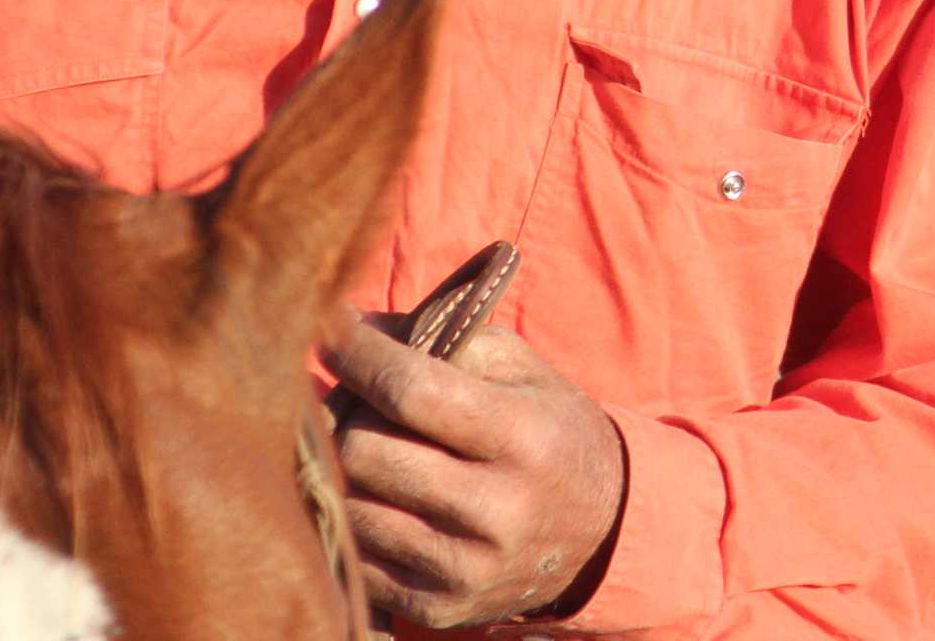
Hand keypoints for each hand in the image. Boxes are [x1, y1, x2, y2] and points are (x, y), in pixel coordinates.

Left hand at [322, 317, 627, 628]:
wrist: (603, 534)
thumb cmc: (547, 430)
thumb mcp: (519, 369)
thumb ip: (441, 340)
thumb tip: (352, 328)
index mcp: (522, 438)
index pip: (411, 392)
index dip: (359, 356)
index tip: (331, 327)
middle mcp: (495, 511)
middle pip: (364, 452)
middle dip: (343, 412)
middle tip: (348, 394)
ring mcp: (464, 569)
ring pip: (348, 507)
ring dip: (336, 466)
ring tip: (352, 439)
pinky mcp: (438, 608)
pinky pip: (354, 558)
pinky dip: (348, 517)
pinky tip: (366, 491)